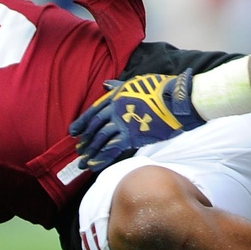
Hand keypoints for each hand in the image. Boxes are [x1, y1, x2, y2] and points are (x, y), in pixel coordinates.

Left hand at [71, 71, 203, 169]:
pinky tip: (94, 166)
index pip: (93, 111)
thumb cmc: (160, 90)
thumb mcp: (135, 83)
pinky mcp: (131, 136)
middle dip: (86, 140)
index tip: (74, 132)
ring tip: (83, 162)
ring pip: (100, 139)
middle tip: (79, 151)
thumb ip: (118, 85)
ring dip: (91, 152)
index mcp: (115, 96)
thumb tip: (105, 84)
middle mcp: (115, 109)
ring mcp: (122, 123)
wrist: (176, 101)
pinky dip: (102, 158)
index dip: (82, 123)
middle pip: (94, 126)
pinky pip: (111, 149)